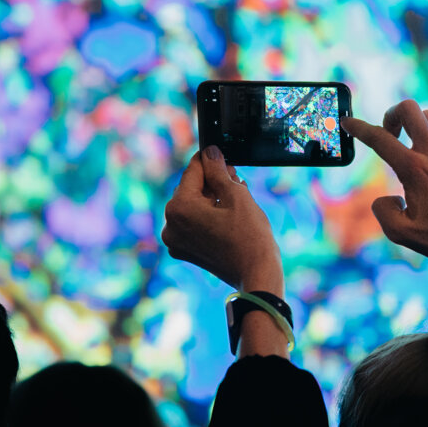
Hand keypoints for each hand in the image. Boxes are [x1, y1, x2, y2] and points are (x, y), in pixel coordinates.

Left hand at [162, 146, 282, 293]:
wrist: (257, 274)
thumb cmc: (250, 236)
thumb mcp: (236, 196)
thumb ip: (219, 171)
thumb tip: (210, 152)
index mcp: (179, 208)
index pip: (193, 172)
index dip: (209, 160)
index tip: (220, 153)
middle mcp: (170, 225)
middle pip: (190, 190)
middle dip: (211, 181)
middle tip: (234, 175)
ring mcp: (176, 241)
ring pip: (192, 207)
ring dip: (211, 198)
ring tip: (235, 194)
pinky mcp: (185, 251)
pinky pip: (193, 225)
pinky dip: (208, 216)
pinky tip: (228, 213)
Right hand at [341, 100, 427, 273]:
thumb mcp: (401, 233)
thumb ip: (382, 211)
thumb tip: (386, 197)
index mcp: (414, 169)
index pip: (379, 138)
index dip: (358, 127)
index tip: (347, 122)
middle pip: (409, 109)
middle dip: (392, 114)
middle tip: (390, 134)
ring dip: (416, 127)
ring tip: (412, 149)